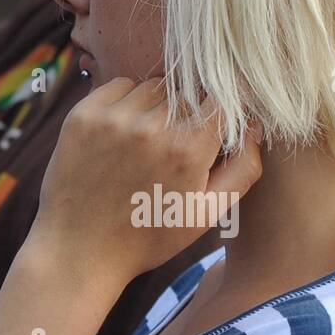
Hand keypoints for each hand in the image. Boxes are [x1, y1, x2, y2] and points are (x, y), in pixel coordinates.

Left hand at [30, 77, 263, 291]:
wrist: (80, 249)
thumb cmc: (149, 236)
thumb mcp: (206, 214)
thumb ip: (242, 169)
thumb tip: (255, 126)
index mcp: (186, 150)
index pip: (221, 101)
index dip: (221, 113)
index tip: (214, 127)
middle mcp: (150, 127)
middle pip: (186, 94)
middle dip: (188, 114)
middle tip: (175, 146)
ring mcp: (112, 118)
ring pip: (153, 87)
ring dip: (157, 105)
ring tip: (148, 141)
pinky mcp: (82, 115)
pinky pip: (118, 86)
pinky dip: (126, 101)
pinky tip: (122, 133)